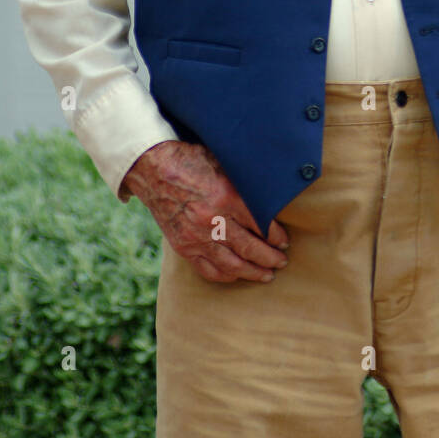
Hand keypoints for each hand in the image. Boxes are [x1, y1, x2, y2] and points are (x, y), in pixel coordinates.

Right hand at [120, 139, 289, 283]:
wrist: (154, 170)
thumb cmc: (192, 161)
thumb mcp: (223, 163)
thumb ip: (244, 183)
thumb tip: (270, 195)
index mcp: (226, 197)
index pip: (261, 224)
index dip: (276, 237)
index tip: (284, 242)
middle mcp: (213, 220)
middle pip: (250, 248)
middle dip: (270, 258)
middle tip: (282, 261)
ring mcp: (197, 237)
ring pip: (231, 265)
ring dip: (253, 272)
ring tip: (267, 275)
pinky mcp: (184, 247)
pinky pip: (208, 269)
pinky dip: (226, 275)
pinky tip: (237, 275)